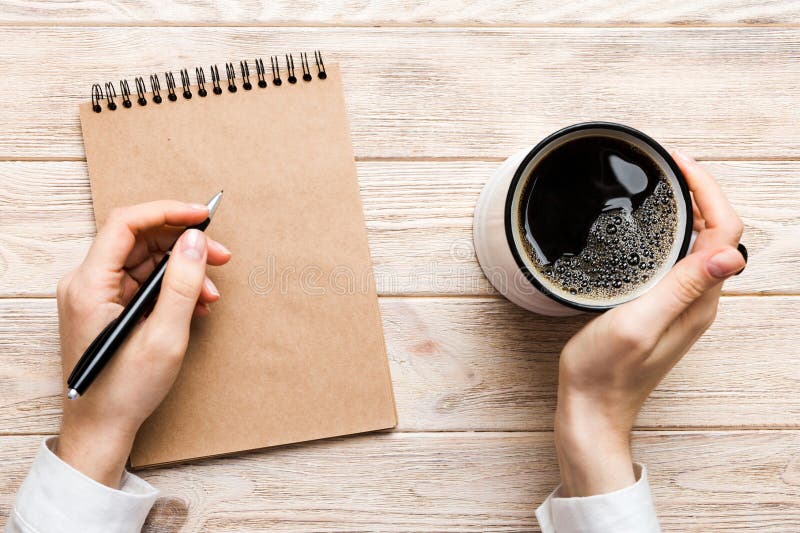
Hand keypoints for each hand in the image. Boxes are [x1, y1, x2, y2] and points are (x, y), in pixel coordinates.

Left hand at [55, 201, 231, 486]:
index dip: (167, 212)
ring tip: (210, 292)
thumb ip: (182, 284)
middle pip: (139, 240)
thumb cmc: (125, 390)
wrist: (101, 428)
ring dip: (183, 270)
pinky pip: (143, 282)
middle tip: (221, 256)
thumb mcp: (165, 336)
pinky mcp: (107, 307)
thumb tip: (195, 240)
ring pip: (145, 261)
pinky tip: (196, 303)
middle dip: (184, 245)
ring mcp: (95, 295)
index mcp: (89, 285)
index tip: (202, 216)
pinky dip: (172, 287)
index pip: (126, 224)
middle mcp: (86, 283)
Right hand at [554, 151, 745, 496]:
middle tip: (670, 163)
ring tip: (663, 183)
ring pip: (701, 245)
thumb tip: (731, 255)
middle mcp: (697, 301)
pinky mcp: (663, 309)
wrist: (591, 408)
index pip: (724, 232)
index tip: (678, 163)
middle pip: (718, 233)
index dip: (707, 190)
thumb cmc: (605, 371)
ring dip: (689, 209)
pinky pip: (680, 260)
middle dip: (702, 191)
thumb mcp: (638, 324)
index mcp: (697, 301)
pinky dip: (672, 232)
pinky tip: (650, 226)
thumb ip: (681, 289)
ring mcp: (682, 306)